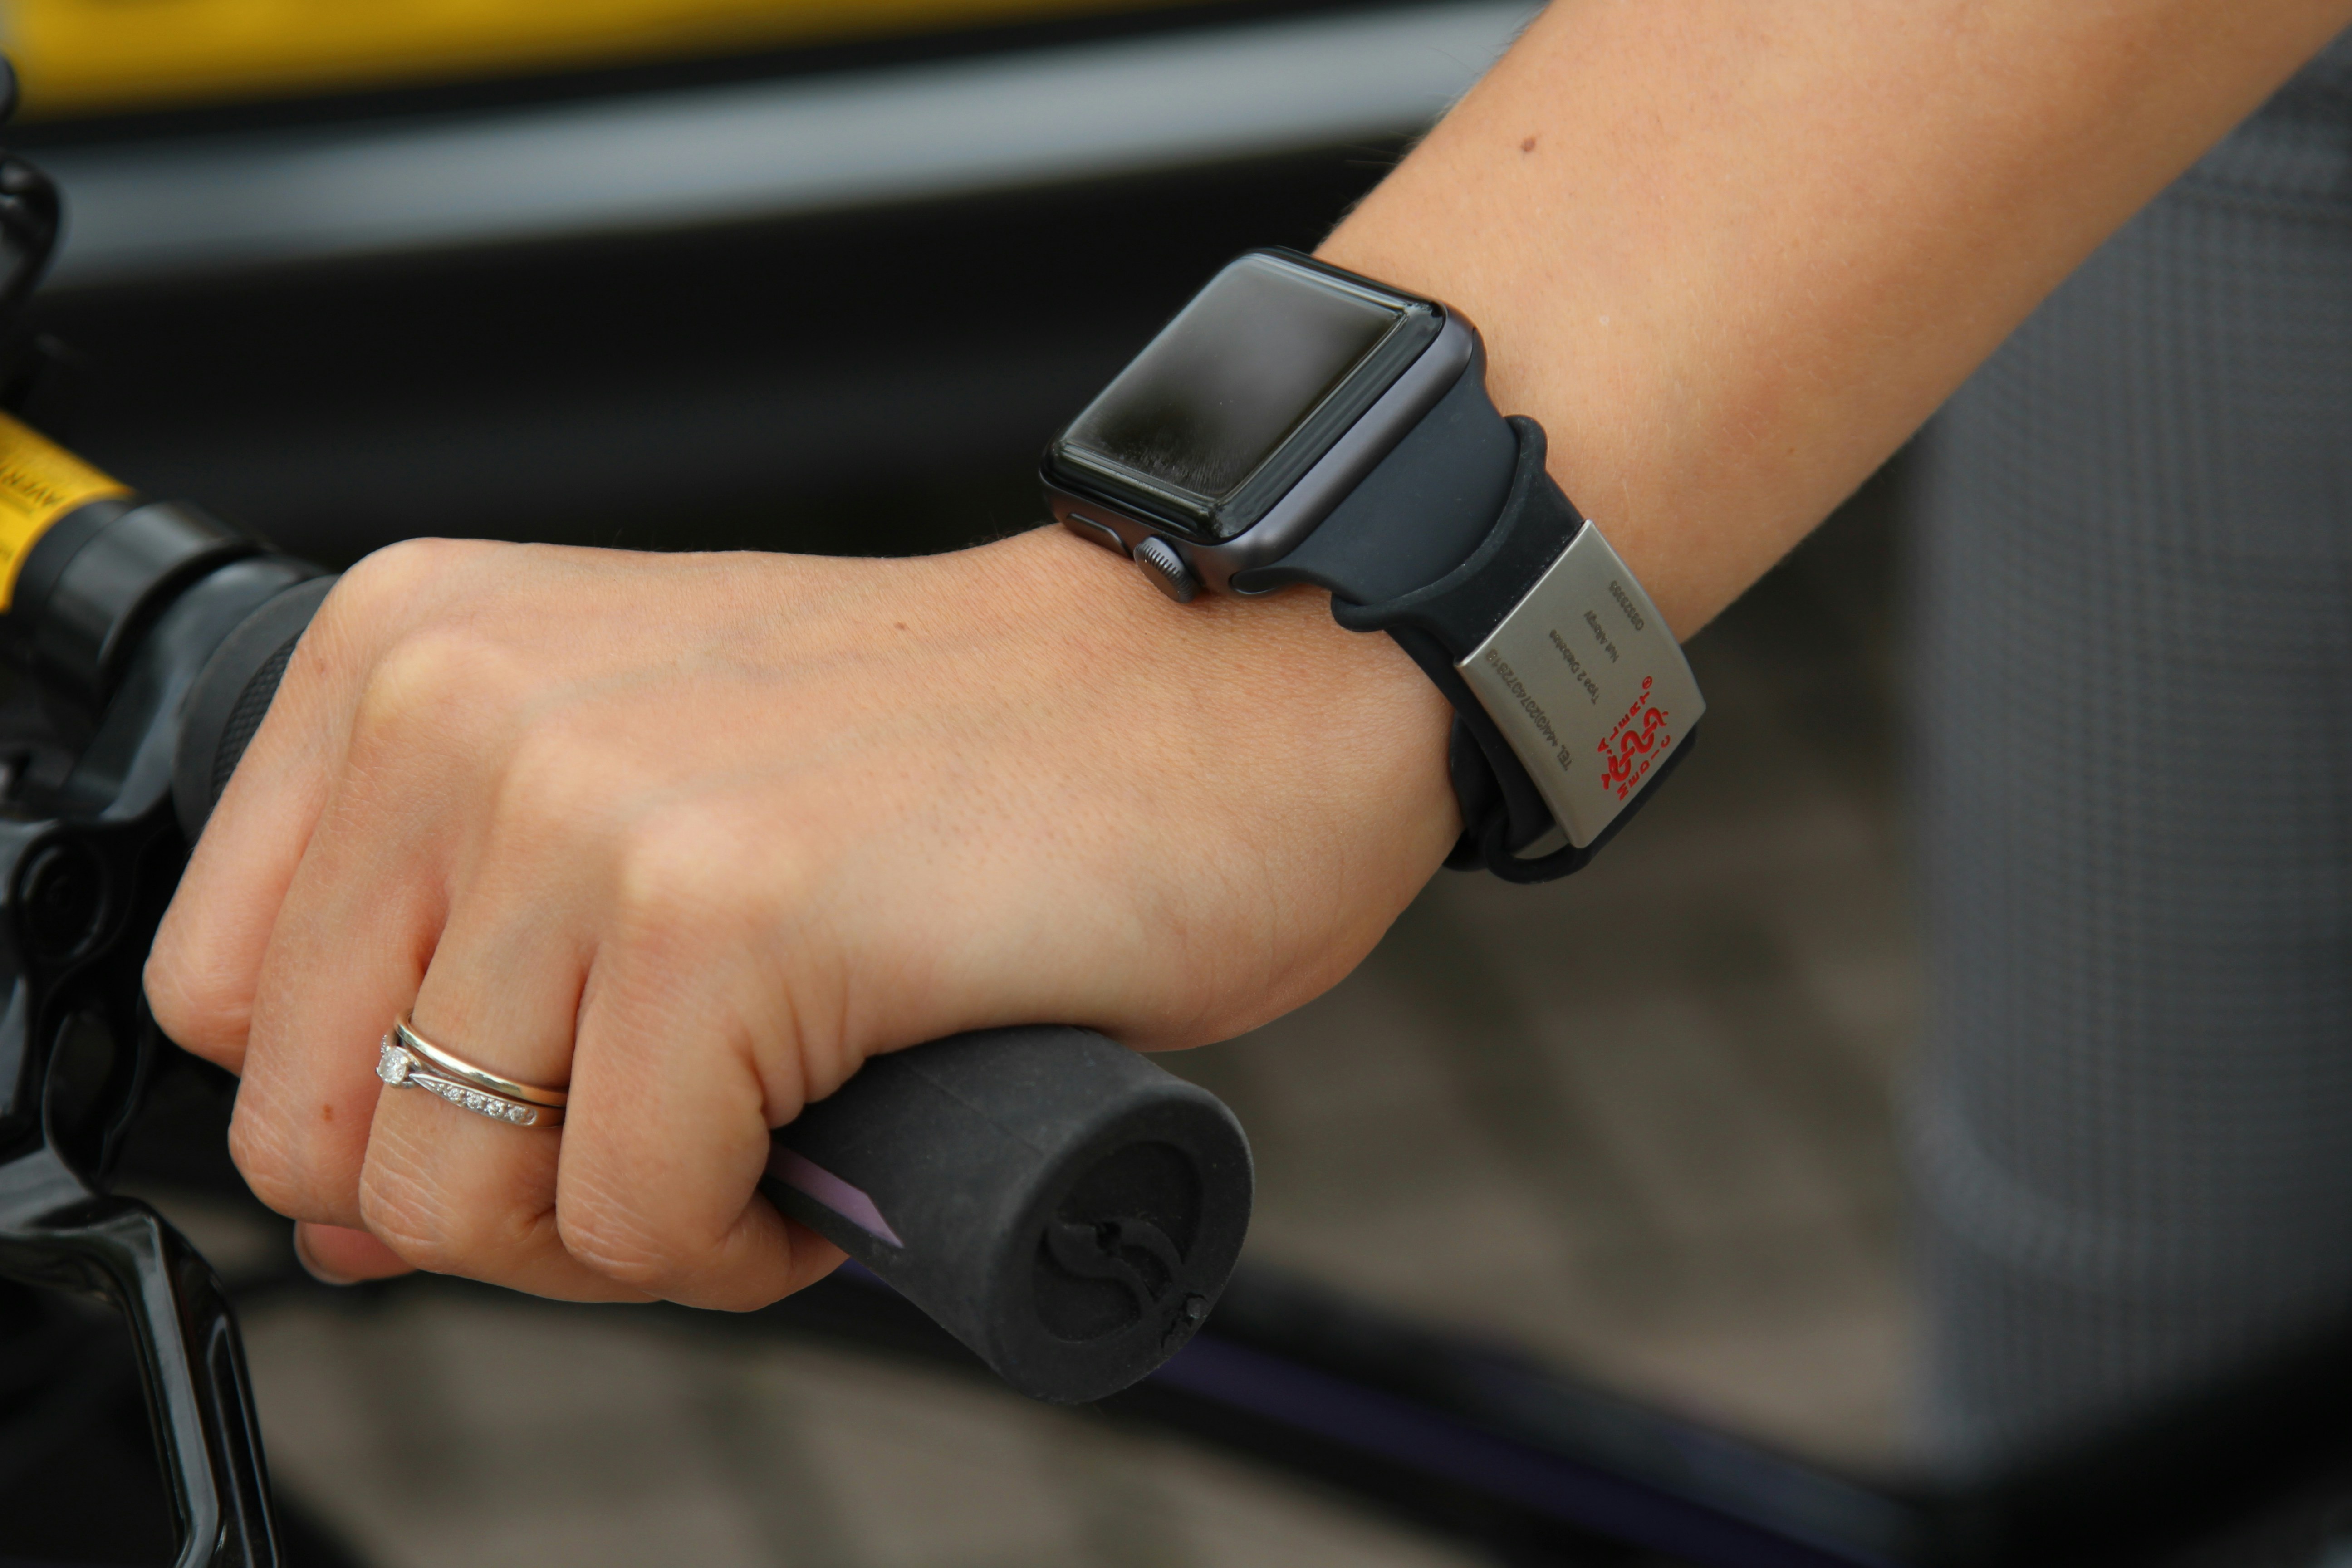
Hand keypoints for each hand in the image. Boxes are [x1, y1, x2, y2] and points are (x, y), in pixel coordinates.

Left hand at [146, 526, 1455, 1306]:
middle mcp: (470, 707)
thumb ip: (469, 965)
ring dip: (627, 1227)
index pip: (231, 997)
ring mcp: (594, 811)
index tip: (550, 1102)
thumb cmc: (969, 748)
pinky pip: (639, 1217)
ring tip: (766, 1140)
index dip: (386, 1107)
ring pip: (461, 1198)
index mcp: (418, 651)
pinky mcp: (731, 919)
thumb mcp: (652, 798)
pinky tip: (832, 1149)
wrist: (1223, 684)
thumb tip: (351, 1216)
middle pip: (322, 1123)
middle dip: (500, 1199)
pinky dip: (736, 1243)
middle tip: (674, 1146)